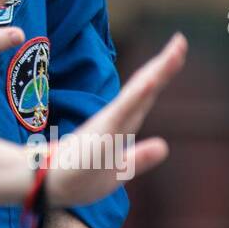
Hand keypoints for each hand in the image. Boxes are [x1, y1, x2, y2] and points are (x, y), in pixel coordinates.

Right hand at [44, 33, 187, 207]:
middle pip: (145, 87)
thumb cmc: (77, 178)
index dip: (163, 72)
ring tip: (174, 52)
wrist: (47, 187)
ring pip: (139, 93)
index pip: (146, 95)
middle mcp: (116, 119)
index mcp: (121, 125)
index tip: (178, 49)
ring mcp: (109, 123)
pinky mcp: (101, 133)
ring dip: (156, 72)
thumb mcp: (117, 172)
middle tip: (181, 39)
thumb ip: (139, 158)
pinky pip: (123, 111)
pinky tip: (151, 82)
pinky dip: (138, 95)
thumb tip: (164, 146)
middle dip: (165, 63)